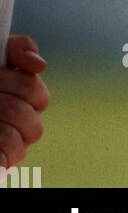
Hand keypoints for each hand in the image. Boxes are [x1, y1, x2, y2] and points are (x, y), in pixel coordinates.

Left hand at [0, 35, 49, 172]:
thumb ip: (17, 49)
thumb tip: (39, 64)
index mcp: (28, 99)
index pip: (35, 91)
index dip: (13, 80)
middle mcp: (26, 123)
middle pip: (24, 113)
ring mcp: (15, 147)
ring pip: (12, 137)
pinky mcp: (2, 163)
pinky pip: (3, 159)